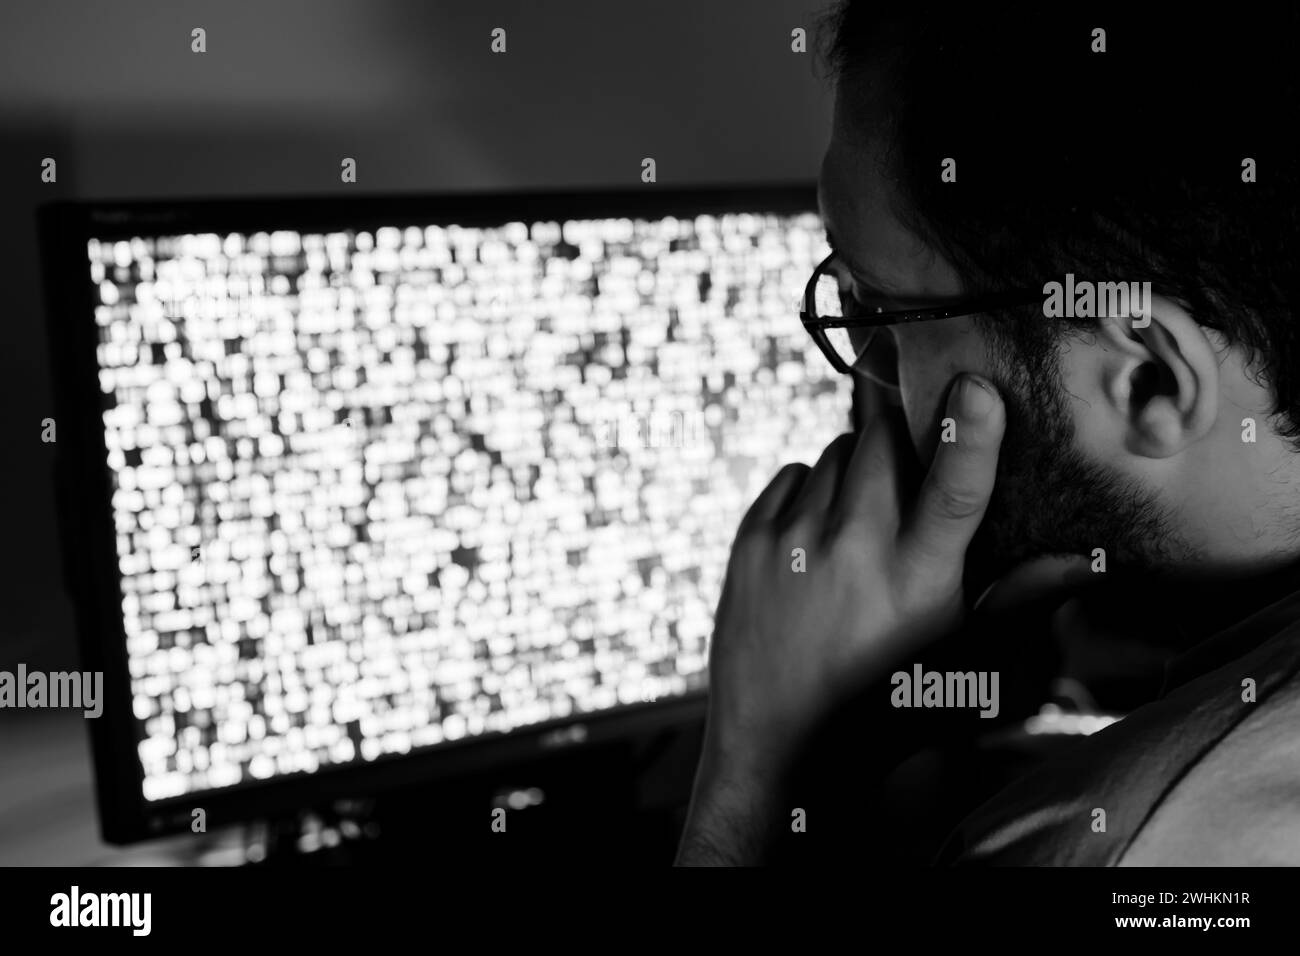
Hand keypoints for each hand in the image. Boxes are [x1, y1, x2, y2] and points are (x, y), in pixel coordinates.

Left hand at [701, 373, 1005, 780]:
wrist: (779, 746)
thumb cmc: (886, 708)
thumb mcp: (961, 665)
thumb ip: (1020, 601)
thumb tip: (1087, 560)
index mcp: (918, 582)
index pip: (953, 490)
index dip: (969, 431)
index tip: (975, 384)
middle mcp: (854, 551)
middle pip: (884, 443)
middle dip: (902, 446)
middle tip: (907, 487)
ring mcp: (794, 543)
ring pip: (836, 452)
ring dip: (856, 470)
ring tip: (859, 526)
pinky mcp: (750, 543)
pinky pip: (792, 474)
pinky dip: (810, 490)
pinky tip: (818, 537)